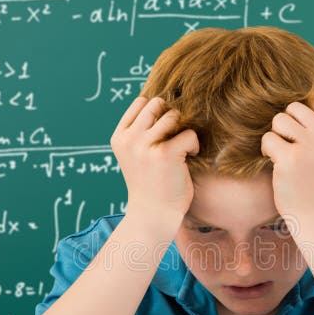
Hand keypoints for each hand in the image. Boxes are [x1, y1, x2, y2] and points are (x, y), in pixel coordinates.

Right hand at [110, 96, 198, 232]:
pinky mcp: (165, 153)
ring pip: (173, 115)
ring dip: (182, 129)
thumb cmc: (150, 182)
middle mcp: (129, 139)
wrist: (153, 214)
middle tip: (175, 138)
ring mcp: (145, 145)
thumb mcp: (135, 153)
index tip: (163, 132)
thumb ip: (141, 130)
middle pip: (157, 104)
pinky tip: (190, 157)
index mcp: (119, 137)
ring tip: (182, 147)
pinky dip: (194, 145)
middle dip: (170, 117)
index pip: (141, 102)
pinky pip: (188, 133)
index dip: (157, 112)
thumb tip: (163, 100)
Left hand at [261, 96, 313, 222]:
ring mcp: (310, 146)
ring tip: (282, 154)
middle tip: (289, 148)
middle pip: (293, 108)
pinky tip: (275, 164)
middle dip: (286, 126)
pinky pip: (268, 138)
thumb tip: (309, 96)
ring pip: (279, 120)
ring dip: (275, 136)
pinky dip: (267, 150)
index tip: (303, 141)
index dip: (302, 120)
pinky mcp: (290, 159)